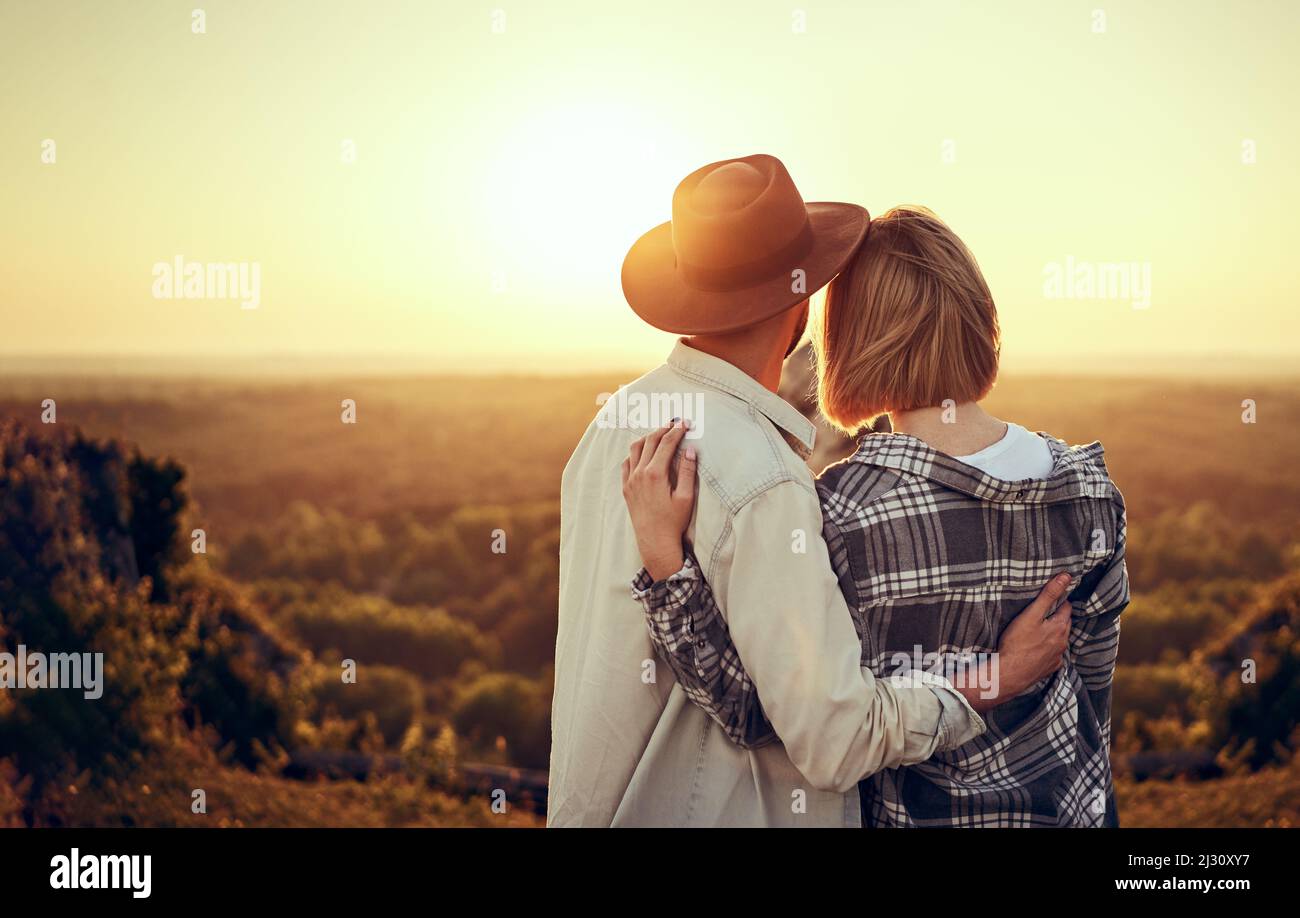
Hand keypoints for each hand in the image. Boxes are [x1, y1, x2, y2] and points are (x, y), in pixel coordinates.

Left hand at [621, 420, 697, 580]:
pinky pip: (626, 463)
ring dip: (648, 438)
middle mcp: (639, 473)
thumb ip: (688, 471)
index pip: (666, 444)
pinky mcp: (626, 488)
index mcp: (656, 474)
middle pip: (651, 442)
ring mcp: (630, 480)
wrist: (655, 542)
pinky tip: (643, 452)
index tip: (685, 424)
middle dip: (663, 429)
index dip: (677, 431)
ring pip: (635, 449)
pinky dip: (635, 453)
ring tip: (660, 434)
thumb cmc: (673, 521)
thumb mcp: (686, 497)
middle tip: (675, 423)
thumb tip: (690, 450)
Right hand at [956, 573, 1072, 713]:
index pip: (1066, 607)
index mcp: (1060, 627)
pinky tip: (1036, 648)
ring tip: (1038, 629)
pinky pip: (1053, 655)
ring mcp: (1057, 657)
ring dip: (1052, 633)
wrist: (1008, 674)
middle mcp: (1063, 642)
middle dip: (1056, 616)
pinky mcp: (1049, 668)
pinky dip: (1047, 649)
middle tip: (1041, 611)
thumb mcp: (1031, 614)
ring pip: (1059, 639)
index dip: (1058, 600)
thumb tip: (1066, 577)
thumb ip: (1048, 595)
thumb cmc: (1017, 643)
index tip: (1049, 596)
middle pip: (1064, 623)